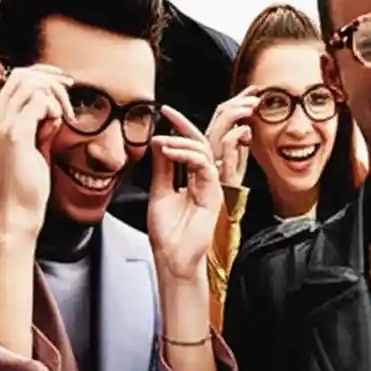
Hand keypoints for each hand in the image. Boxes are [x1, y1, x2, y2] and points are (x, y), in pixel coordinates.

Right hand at [0, 64, 73, 235]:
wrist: (16, 215)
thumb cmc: (25, 189)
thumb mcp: (32, 150)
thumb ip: (39, 128)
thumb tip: (53, 111)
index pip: (14, 80)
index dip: (41, 76)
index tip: (63, 85)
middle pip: (21, 75)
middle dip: (51, 78)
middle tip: (71, 89)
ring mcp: (0, 127)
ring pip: (30, 85)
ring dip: (55, 94)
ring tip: (66, 115)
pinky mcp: (14, 137)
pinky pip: (38, 102)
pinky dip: (54, 107)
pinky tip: (60, 123)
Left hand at [148, 106, 221, 281]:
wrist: (172, 257)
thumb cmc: (168, 233)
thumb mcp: (159, 191)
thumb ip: (162, 167)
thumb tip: (158, 141)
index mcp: (193, 178)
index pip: (190, 145)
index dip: (179, 127)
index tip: (163, 113)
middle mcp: (204, 180)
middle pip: (201, 142)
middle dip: (185, 124)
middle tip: (168, 112)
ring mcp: (210, 187)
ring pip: (203, 152)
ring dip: (181, 141)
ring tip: (161, 141)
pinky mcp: (213, 194)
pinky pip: (203, 166)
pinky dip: (186, 156)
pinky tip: (169, 153)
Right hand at [206, 85, 257, 186]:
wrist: (226, 213)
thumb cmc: (232, 187)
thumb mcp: (237, 160)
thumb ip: (241, 141)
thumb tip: (249, 121)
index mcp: (214, 143)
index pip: (221, 114)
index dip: (237, 99)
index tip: (253, 89)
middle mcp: (211, 147)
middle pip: (219, 113)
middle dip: (238, 100)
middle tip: (255, 96)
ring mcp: (215, 157)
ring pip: (221, 124)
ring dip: (238, 111)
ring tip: (253, 106)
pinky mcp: (222, 168)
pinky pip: (227, 144)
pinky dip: (237, 133)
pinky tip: (247, 130)